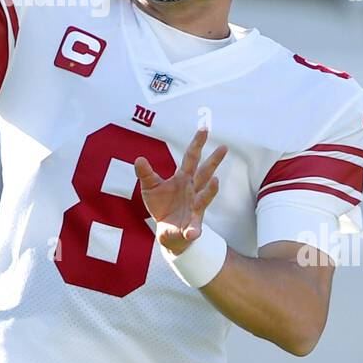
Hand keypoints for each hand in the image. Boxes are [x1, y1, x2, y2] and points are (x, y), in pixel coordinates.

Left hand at [135, 127, 227, 254]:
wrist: (167, 231)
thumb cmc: (162, 205)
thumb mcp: (150, 188)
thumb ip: (146, 174)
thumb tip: (139, 159)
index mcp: (183, 178)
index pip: (191, 158)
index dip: (197, 144)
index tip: (205, 129)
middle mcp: (193, 190)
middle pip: (204, 172)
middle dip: (214, 160)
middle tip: (224, 147)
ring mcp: (195, 207)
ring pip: (205, 197)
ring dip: (211, 190)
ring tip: (215, 181)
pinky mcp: (191, 225)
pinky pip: (194, 228)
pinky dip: (194, 230)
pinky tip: (193, 232)